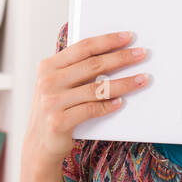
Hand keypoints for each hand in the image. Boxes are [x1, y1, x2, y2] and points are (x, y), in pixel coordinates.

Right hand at [24, 31, 149, 163]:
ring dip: (124, 83)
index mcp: (48, 66)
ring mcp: (52, 102)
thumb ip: (76, 70)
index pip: (82, 47)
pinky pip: (91, 110)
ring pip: (96, 88)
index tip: (128, 37)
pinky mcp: (59, 121)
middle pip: (93, 65)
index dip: (107, 41)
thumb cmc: (55, 110)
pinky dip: (109, 106)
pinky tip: (122, 102)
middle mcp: (48, 81)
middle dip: (121, 58)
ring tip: (142, 79)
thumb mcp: (58, 85)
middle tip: (142, 54)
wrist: (39, 145)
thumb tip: (113, 55)